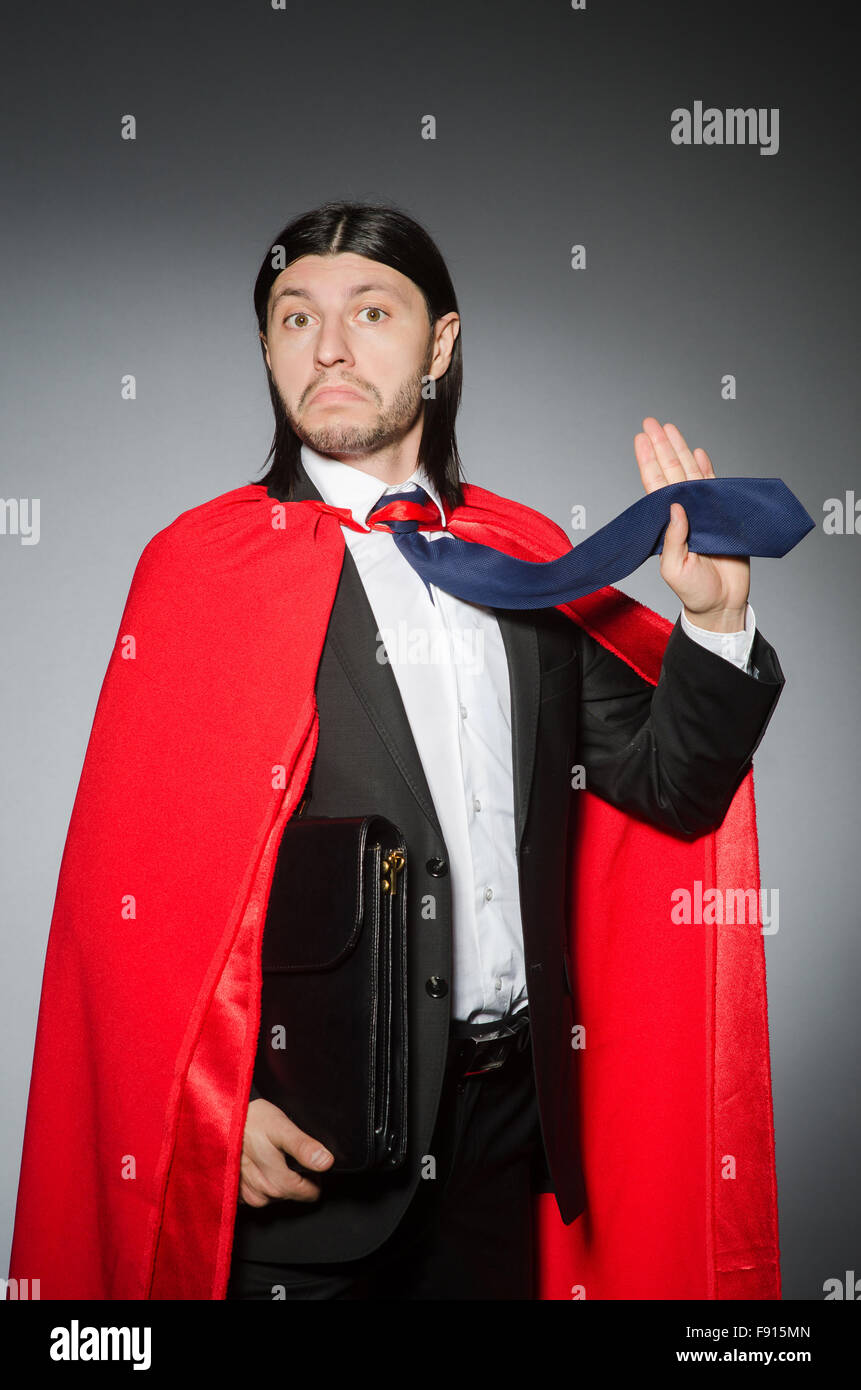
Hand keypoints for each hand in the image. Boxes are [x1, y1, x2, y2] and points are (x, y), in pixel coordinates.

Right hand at [238, 1098, 333, 1206]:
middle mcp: (261, 1194)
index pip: (308, 1193)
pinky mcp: (236, 1190)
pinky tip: (259, 1163)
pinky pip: (257, 1193)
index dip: (314, 1177)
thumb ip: (303, 1147)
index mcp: (277, 1182)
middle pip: (291, 1194)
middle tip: (288, 1153)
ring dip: (278, 1180)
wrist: (220, 1118)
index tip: (310, 1162)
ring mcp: (247, 1194)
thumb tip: (325, 1162)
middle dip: (296, 1177)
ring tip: (272, 1156)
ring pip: (274, 1196)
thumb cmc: (251, 1121)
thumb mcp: (281, 1127)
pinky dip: (262, 1181)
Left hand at [634, 417, 749, 632]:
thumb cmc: (694, 591)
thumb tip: (675, 506)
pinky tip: (699, 451)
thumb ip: (673, 539)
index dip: (648, 461)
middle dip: (661, 446)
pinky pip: (714, 487)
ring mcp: (701, 513)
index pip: (654, 485)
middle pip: (670, 471)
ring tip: (671, 428)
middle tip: (651, 423)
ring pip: (690, 473)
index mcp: (666, 524)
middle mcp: (682, 513)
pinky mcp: (721, 516)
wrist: (722, 603)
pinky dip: (707, 468)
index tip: (640, 439)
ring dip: (680, 450)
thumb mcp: (675, 568)